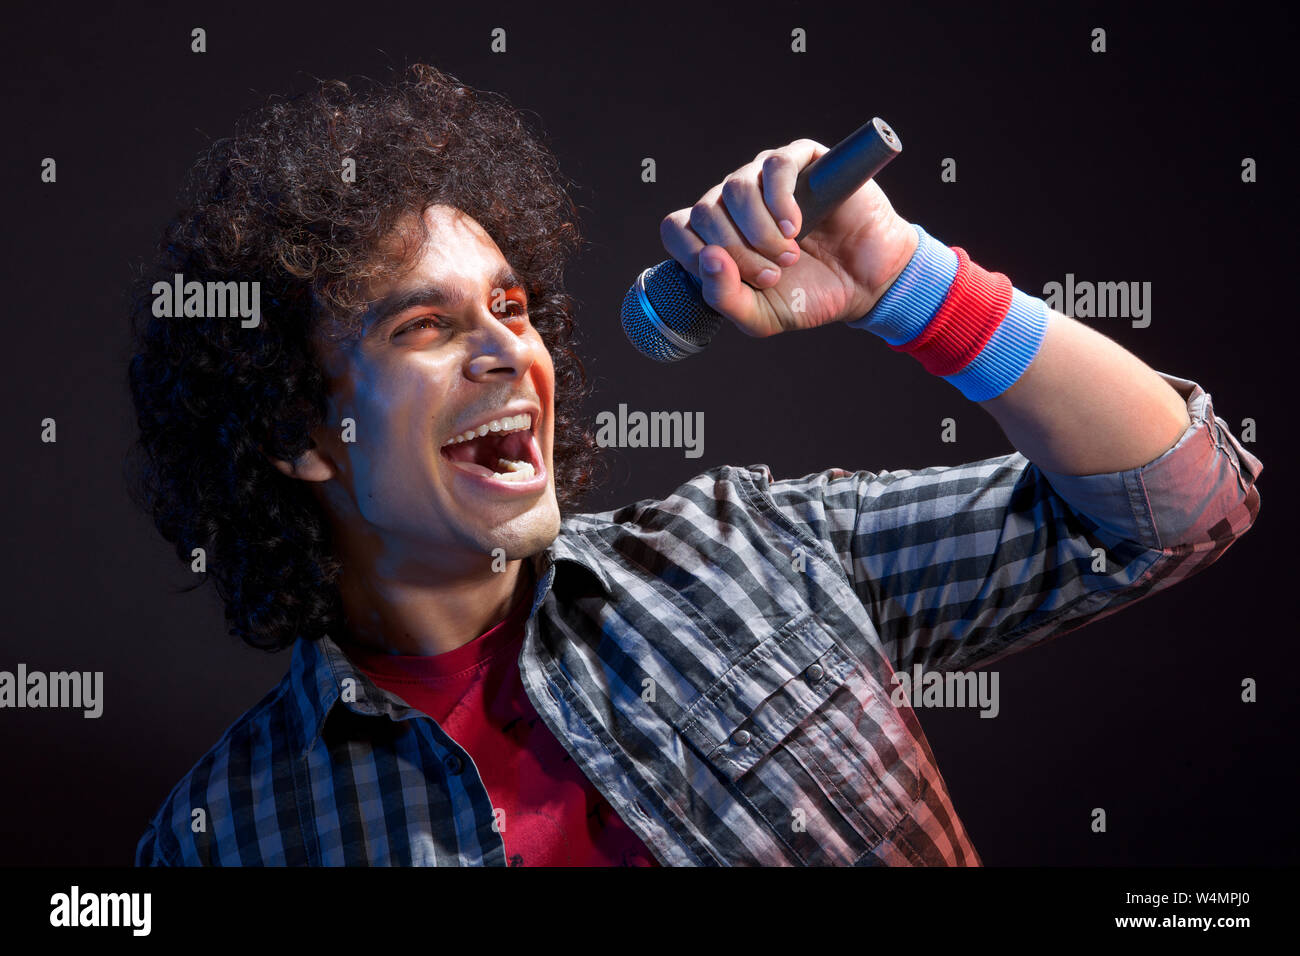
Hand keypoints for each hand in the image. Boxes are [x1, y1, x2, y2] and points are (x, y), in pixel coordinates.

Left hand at [659, 138, 917, 337]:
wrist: (866, 283)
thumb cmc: (809, 296)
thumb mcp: (760, 316)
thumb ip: (725, 299)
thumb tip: (707, 258)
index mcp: (716, 236)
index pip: (677, 229)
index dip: (694, 255)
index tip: (732, 279)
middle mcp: (734, 204)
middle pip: (704, 212)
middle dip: (737, 253)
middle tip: (772, 276)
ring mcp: (765, 181)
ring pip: (734, 189)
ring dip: (759, 232)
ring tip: (789, 256)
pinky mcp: (801, 162)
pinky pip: (773, 167)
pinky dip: (779, 202)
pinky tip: (795, 226)